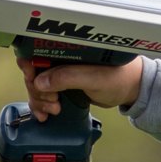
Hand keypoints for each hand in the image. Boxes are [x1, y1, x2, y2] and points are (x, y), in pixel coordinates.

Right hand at [20, 53, 143, 117]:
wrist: (131, 91)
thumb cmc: (120, 77)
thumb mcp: (94, 77)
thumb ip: (68, 77)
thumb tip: (39, 82)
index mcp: (67, 47)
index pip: (37, 49)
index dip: (29, 63)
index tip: (32, 78)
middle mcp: (61, 56)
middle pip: (33, 70)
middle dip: (37, 88)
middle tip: (52, 101)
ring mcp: (61, 71)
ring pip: (36, 84)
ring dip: (39, 99)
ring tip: (54, 109)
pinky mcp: (63, 84)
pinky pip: (43, 93)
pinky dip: (41, 104)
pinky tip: (45, 114)